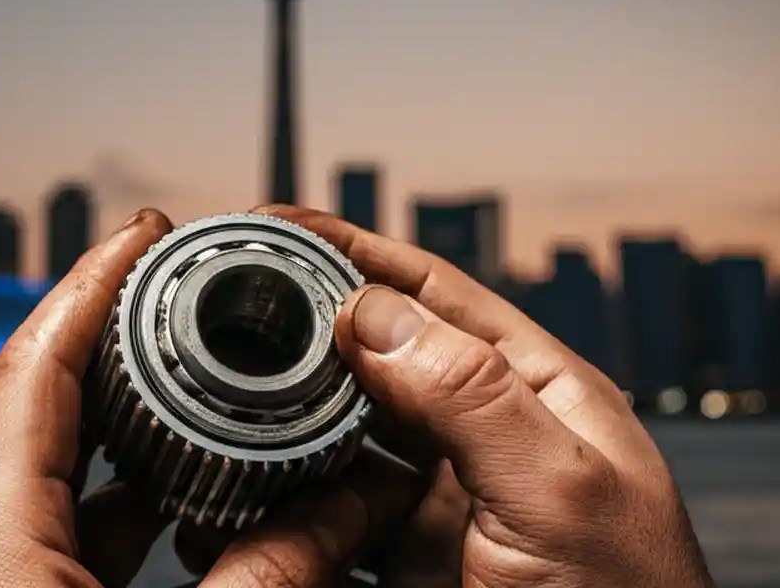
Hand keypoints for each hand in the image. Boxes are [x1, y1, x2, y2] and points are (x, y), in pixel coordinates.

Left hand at [0, 209, 426, 587]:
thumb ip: (270, 579)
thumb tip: (346, 513)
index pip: (34, 370)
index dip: (90, 285)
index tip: (142, 233)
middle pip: (52, 418)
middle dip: (131, 358)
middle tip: (197, 311)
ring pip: (70, 486)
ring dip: (148, 448)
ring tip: (223, 410)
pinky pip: (74, 542)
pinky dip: (140, 518)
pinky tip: (201, 518)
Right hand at [257, 205, 712, 586]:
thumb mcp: (558, 491)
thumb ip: (471, 396)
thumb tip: (368, 312)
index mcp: (539, 396)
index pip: (435, 295)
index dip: (356, 252)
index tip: (281, 226)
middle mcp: (486, 440)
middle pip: (378, 362)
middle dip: (306, 334)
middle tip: (228, 310)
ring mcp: (445, 505)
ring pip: (344, 442)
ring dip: (285, 423)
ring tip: (220, 401)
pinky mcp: (410, 566)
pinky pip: (332, 521)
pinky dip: (284, 506)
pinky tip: (245, 494)